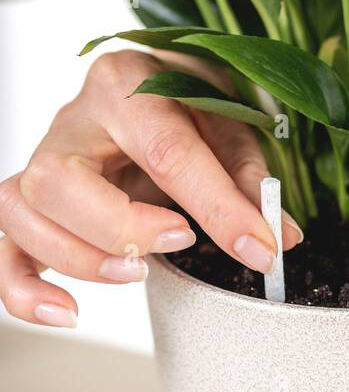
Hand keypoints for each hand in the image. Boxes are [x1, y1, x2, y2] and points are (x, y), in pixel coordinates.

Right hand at [0, 50, 302, 329]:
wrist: (155, 79)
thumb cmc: (188, 95)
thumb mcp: (228, 115)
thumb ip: (249, 174)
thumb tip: (277, 236)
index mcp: (126, 83)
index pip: (166, 150)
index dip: (218, 207)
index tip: (260, 248)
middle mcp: (72, 119)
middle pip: (60, 181)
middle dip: (121, 228)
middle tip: (180, 241)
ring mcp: (42, 160)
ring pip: (23, 213)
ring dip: (79, 257)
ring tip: (137, 273)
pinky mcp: (32, 203)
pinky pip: (3, 250)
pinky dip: (26, 289)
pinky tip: (68, 313)